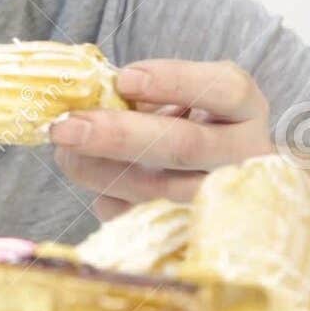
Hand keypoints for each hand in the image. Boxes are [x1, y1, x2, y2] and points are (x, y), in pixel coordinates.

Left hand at [48, 59, 274, 220]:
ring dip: (97, 169)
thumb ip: (141, 92)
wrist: (213, 176)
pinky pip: (137, 218)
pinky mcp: (190, 232)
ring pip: (156, 189)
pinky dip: (104, 195)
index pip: (224, 89)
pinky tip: (89, 173)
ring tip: (65, 148)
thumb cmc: (186, 122)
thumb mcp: (177, 95)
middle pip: (183, 146)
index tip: (123, 79)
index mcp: (244, 109)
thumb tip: (85, 97)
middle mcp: (244, 155)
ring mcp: (221, 200)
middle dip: (118, 135)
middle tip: (66, 127)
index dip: (174, 82)